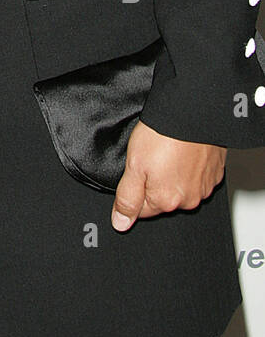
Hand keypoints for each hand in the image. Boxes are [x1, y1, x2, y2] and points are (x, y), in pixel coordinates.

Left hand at [111, 121, 225, 231]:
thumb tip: (120, 223)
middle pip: (163, 199)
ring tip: (169, 152)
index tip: (138, 171)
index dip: (135, 189)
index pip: (142, 210)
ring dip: (174, 175)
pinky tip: (184, 151)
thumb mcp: (134, 165)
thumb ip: (127, 198)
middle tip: (153, 157)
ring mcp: (204, 186)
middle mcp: (189, 199)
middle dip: (155, 182)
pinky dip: (190, 167)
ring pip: (181, 188)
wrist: (191, 113)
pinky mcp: (215, 172)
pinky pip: (198, 176)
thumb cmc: (163, 135)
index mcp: (166, 200)